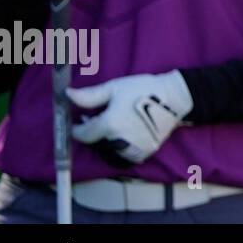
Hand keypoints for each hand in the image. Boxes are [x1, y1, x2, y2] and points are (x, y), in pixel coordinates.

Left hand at [68, 71, 192, 163]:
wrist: (175, 97)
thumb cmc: (143, 89)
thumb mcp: (115, 88)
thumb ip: (90, 95)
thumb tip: (67, 95)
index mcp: (109, 124)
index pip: (83, 135)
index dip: (77, 129)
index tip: (79, 122)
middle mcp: (118, 141)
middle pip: (96, 143)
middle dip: (94, 132)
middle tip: (100, 118)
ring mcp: (133, 149)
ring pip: (110, 151)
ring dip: (107, 141)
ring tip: (114, 125)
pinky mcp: (145, 152)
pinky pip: (126, 154)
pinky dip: (122, 146)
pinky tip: (127, 132)